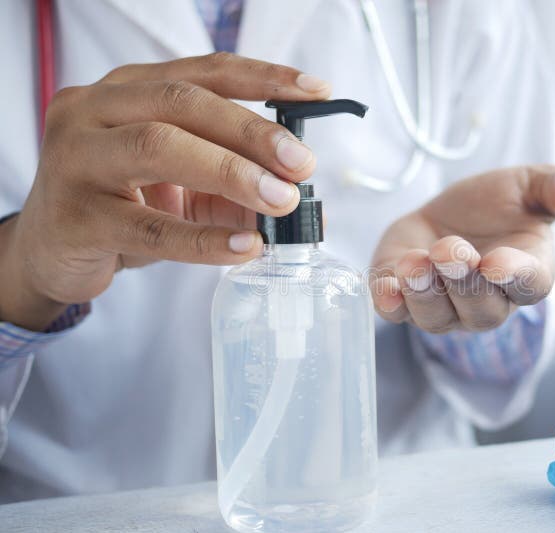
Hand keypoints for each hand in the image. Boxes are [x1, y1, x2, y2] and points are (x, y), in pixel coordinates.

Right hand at [0, 53, 330, 330]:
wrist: (52, 250)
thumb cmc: (124, 204)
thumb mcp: (183, 184)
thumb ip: (232, 180)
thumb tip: (299, 195)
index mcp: (129, 89)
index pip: (204, 72)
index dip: (263, 78)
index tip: (315, 92)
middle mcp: (96, 109)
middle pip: (183, 104)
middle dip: (252, 132)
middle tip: (301, 165)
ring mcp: (77, 159)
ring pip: (158, 147)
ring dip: (231, 173)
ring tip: (281, 201)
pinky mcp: (75, 216)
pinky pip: (148, 227)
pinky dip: (203, 240)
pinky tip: (245, 247)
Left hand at [370, 164, 554, 332]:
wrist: (447, 214)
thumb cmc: (495, 207)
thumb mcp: (529, 187)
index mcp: (526, 274)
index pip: (527, 285)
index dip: (512, 276)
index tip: (496, 263)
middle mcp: (487, 301)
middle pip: (480, 308)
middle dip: (464, 282)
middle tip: (450, 250)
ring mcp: (444, 307)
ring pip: (436, 317)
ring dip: (425, 292)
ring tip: (415, 263)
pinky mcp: (404, 300)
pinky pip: (397, 313)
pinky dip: (392, 302)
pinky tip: (386, 285)